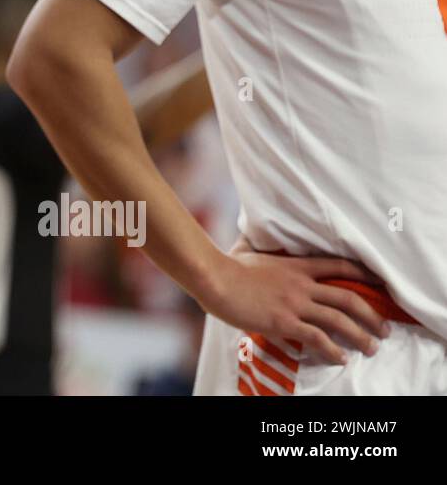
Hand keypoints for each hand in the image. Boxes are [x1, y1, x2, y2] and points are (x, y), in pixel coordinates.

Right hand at [201, 237, 389, 364]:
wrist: (214, 277)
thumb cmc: (226, 265)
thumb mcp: (247, 251)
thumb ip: (256, 248)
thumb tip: (245, 239)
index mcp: (296, 266)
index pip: (339, 266)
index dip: (364, 274)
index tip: (380, 284)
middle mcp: (302, 285)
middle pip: (348, 297)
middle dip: (372, 315)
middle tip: (384, 329)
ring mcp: (294, 304)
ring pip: (339, 320)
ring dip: (360, 336)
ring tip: (371, 348)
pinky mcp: (283, 322)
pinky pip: (316, 339)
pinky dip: (332, 351)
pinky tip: (340, 359)